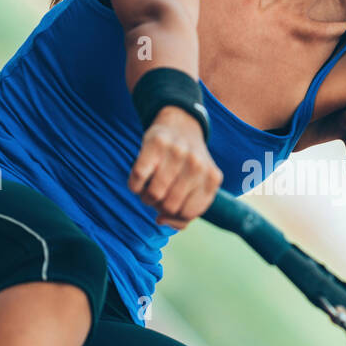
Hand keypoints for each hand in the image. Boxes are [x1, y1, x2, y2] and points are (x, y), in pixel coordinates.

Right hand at [128, 106, 222, 228]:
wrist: (180, 124)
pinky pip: (138, 178)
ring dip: (146, 197)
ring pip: (153, 195)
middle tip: (158, 195)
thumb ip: (185, 213)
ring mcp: (178, 153)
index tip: (170, 205)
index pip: (188, 214)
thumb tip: (162, 220)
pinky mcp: (156, 143)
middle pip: (169, 206)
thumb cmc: (186, 165)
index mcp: (212, 178)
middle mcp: (197, 165)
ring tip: (149, 188)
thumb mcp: (197, 187)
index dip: (174, 215)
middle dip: (158, 206)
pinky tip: (140, 180)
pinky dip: (134, 185)